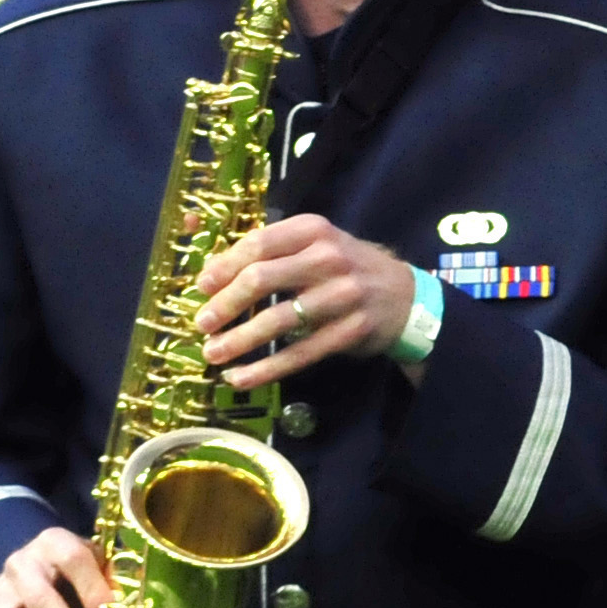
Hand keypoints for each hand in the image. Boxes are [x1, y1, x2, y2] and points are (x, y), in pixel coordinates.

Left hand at [194, 216, 419, 387]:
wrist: (405, 296)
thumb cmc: (346, 268)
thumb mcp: (314, 246)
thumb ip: (270, 254)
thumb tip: (211, 274)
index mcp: (313, 230)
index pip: (258, 244)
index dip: (224, 267)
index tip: (201, 287)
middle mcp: (329, 258)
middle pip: (263, 279)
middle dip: (226, 304)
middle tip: (202, 324)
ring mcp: (343, 295)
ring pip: (279, 319)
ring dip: (240, 339)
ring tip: (213, 353)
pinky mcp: (351, 331)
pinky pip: (300, 353)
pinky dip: (266, 368)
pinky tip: (241, 377)